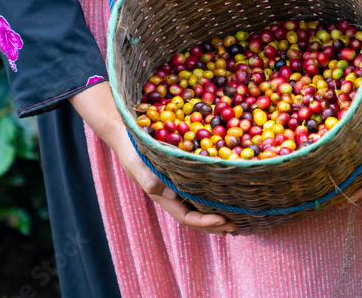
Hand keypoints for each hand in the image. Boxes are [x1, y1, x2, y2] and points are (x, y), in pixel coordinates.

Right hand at [107, 123, 236, 234]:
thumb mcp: (137, 164)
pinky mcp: (180, 174)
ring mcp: (175, 186)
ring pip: (197, 207)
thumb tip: (169, 195)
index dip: (204, 222)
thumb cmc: (131, 149)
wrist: (125, 133)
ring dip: (214, 216)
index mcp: (161, 196)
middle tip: (236, 227)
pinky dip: (211, 198)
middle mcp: (170, 194)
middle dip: (214, 225)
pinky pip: (198, 191)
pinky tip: (224, 196)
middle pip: (194, 217)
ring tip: (233, 221)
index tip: (223, 220)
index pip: (186, 217)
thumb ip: (150, 180)